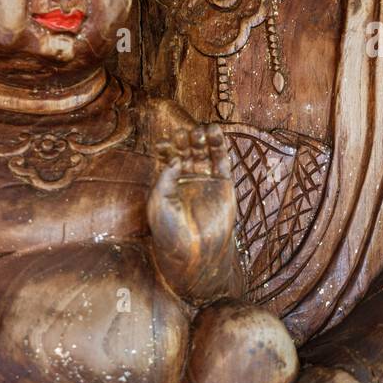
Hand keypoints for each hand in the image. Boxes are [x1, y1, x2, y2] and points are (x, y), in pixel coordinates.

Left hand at [148, 124, 236, 296]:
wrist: (194, 254)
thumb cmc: (170, 231)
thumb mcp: (159, 202)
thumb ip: (165, 178)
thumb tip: (176, 157)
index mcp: (170, 181)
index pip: (170, 156)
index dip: (168, 147)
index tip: (164, 143)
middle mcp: (189, 177)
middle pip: (189, 150)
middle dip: (186, 141)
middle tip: (184, 134)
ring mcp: (207, 179)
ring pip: (206, 152)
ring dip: (204, 138)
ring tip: (203, 128)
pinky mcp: (224, 184)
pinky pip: (222, 160)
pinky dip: (220, 145)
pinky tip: (215, 132)